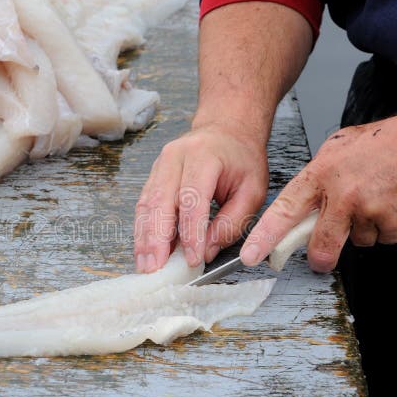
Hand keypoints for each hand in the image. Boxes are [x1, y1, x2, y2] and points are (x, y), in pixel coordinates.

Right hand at [133, 120, 268, 272]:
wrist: (228, 129)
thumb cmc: (242, 159)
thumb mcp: (252, 190)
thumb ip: (232, 222)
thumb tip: (208, 250)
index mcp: (204, 156)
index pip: (192, 199)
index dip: (190, 232)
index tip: (193, 259)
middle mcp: (177, 157)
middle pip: (161, 201)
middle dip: (157, 239)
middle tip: (156, 267)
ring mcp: (161, 164)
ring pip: (147, 204)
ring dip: (144, 238)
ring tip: (146, 264)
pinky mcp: (154, 174)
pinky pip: (144, 204)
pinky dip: (143, 229)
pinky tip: (144, 249)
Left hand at [240, 114, 396, 271]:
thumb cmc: (384, 142)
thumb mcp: (337, 148)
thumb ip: (318, 177)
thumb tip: (302, 206)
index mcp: (321, 174)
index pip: (284, 211)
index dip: (265, 237)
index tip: (251, 256)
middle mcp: (342, 194)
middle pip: (322, 245)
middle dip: (321, 257)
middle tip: (322, 257)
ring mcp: (370, 210)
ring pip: (359, 241)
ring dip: (366, 230)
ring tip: (378, 200)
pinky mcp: (395, 222)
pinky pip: (385, 239)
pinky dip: (390, 228)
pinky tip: (395, 203)